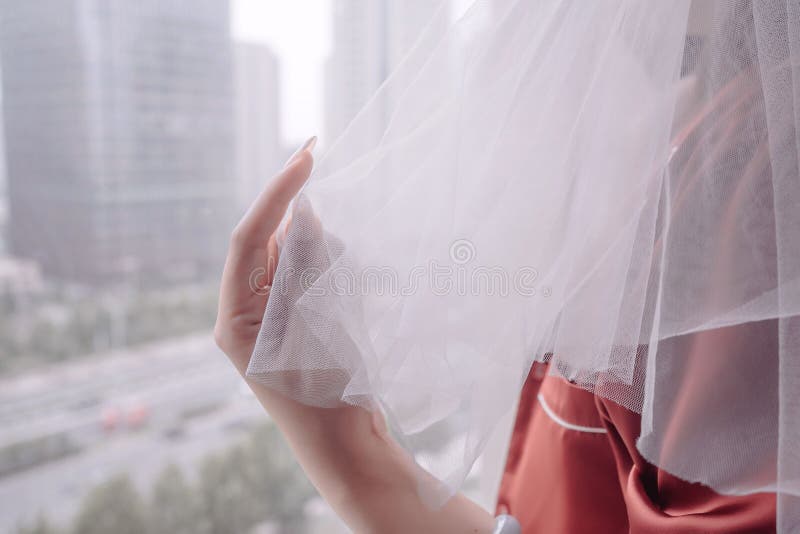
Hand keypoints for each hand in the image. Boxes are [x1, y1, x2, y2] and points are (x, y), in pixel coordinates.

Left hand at [213, 136, 492, 532]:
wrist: (345, 444)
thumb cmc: (327, 392)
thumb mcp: (315, 323)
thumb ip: (306, 264)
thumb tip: (302, 214)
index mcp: (235, 316)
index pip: (249, 238)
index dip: (278, 194)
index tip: (307, 157)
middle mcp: (246, 312)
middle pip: (274, 246)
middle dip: (309, 237)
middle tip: (339, 261)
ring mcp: (271, 317)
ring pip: (296, 259)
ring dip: (326, 261)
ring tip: (344, 304)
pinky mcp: (295, 321)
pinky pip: (311, 279)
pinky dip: (333, 276)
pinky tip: (349, 302)